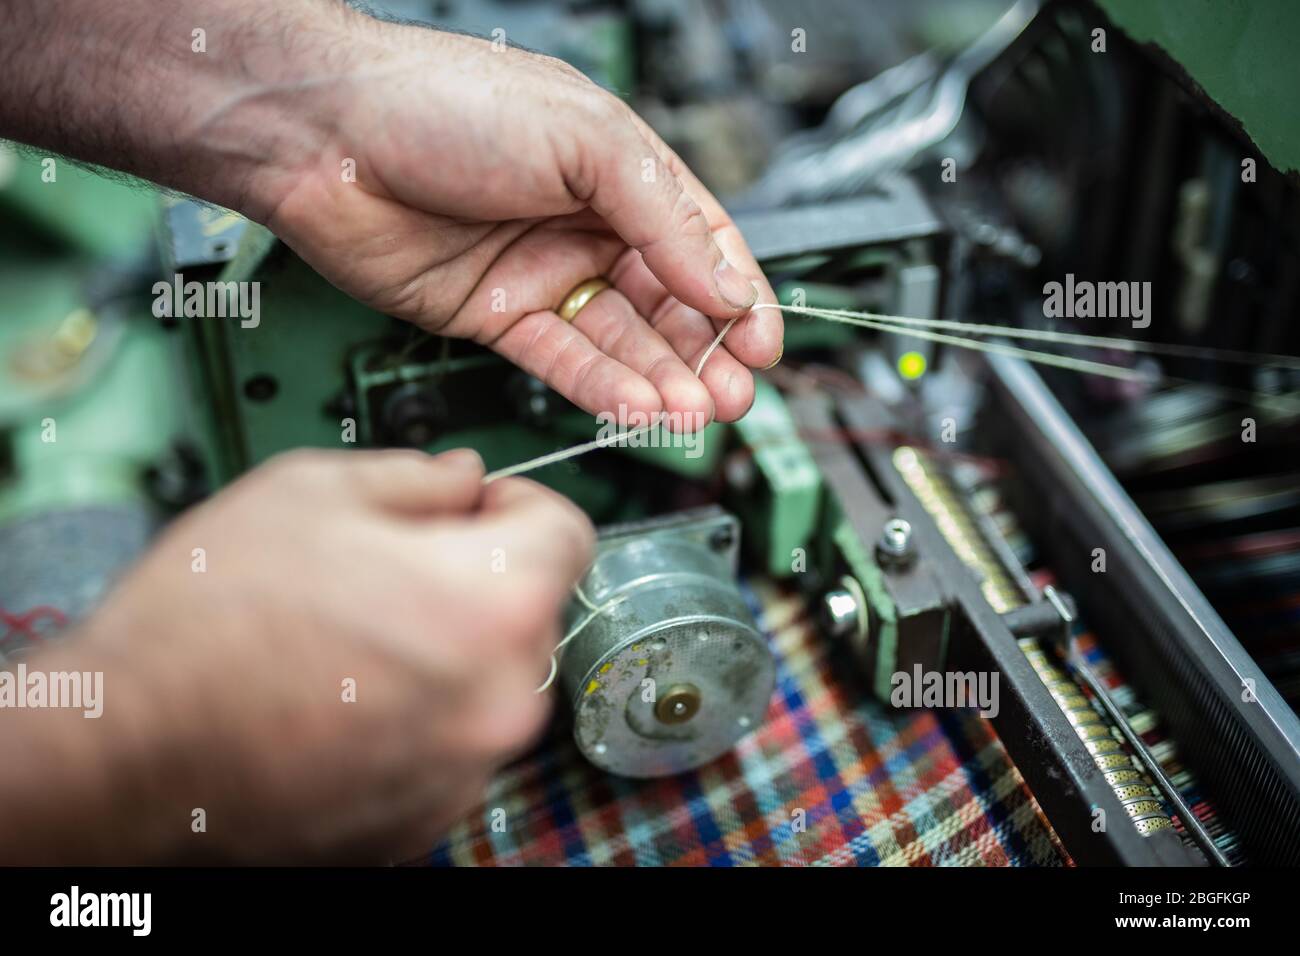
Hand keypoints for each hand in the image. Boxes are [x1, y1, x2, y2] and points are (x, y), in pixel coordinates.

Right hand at [0, 449, 593, 862]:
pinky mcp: (427, 815)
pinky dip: (418, 714)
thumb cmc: (209, 620)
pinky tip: (341, 695)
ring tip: (351, 636)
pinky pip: (451, 741)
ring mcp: (468, 767)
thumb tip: (462, 478)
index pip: (569, 531)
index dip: (522, 504)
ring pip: (490, 680)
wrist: (125, 747)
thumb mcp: (312, 490)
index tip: (479, 507)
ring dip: (447, 649)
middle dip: (477, 577)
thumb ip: (417, 476)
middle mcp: (502, 696)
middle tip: (393, 567)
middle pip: (528, 610)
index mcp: (495, 602)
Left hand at [258, 15, 781, 423]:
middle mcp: (584, 224)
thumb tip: (728, 284)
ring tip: (690, 413)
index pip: (701, 243)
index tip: (764, 345)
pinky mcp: (493, 318)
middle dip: (705, 352)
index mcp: (618, 170)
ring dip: (659, 381)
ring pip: (618, 342)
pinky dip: (599, 389)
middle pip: (667, 303)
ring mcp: (539, 274)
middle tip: (733, 397)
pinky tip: (633, 408)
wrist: (324, 136)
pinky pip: (560, 363)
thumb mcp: (587, 139)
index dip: (738, 296)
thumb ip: (666, 218)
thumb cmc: (441, 102)